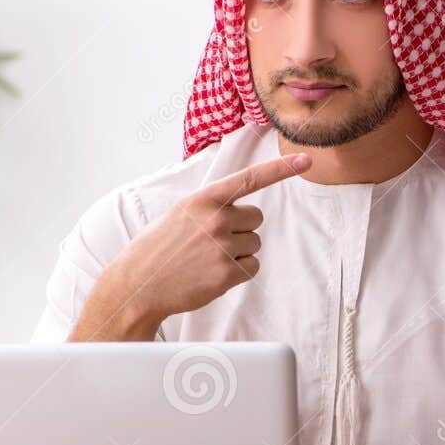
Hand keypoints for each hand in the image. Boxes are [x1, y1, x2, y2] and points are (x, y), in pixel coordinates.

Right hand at [70, 153, 310, 340]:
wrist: (138, 283)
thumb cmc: (158, 247)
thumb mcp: (180, 212)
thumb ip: (210, 205)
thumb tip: (239, 208)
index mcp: (204, 199)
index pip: (249, 179)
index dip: (280, 169)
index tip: (306, 161)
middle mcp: (216, 219)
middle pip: (256, 218)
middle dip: (241, 229)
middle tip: (211, 242)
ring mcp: (222, 246)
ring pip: (255, 244)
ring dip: (238, 253)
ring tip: (207, 259)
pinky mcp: (227, 273)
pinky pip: (252, 268)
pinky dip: (237, 273)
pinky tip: (211, 274)